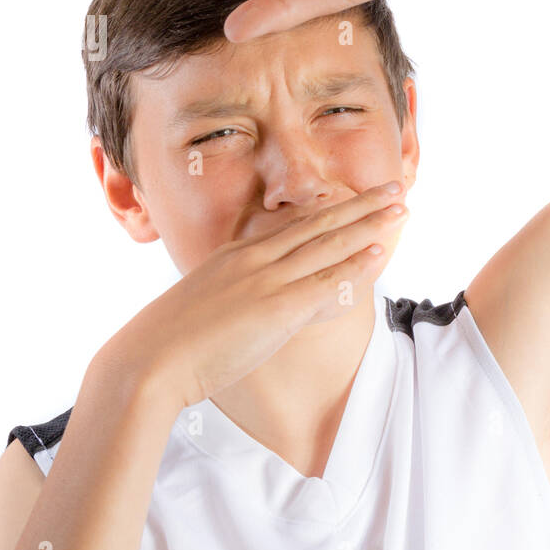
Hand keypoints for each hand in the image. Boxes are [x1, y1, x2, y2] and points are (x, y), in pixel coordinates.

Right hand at [91, 182, 409, 409]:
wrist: (147, 362)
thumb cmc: (168, 344)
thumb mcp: (201, 308)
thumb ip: (230, 300)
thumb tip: (245, 309)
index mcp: (235, 255)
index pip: (294, 227)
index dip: (330, 211)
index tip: (356, 199)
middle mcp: (254, 259)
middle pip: (319, 223)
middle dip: (361, 204)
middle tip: (395, 187)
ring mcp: (267, 280)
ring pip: (329, 243)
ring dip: (369, 223)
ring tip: (401, 207)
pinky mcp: (277, 308)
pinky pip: (326, 281)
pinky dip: (355, 264)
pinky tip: (380, 252)